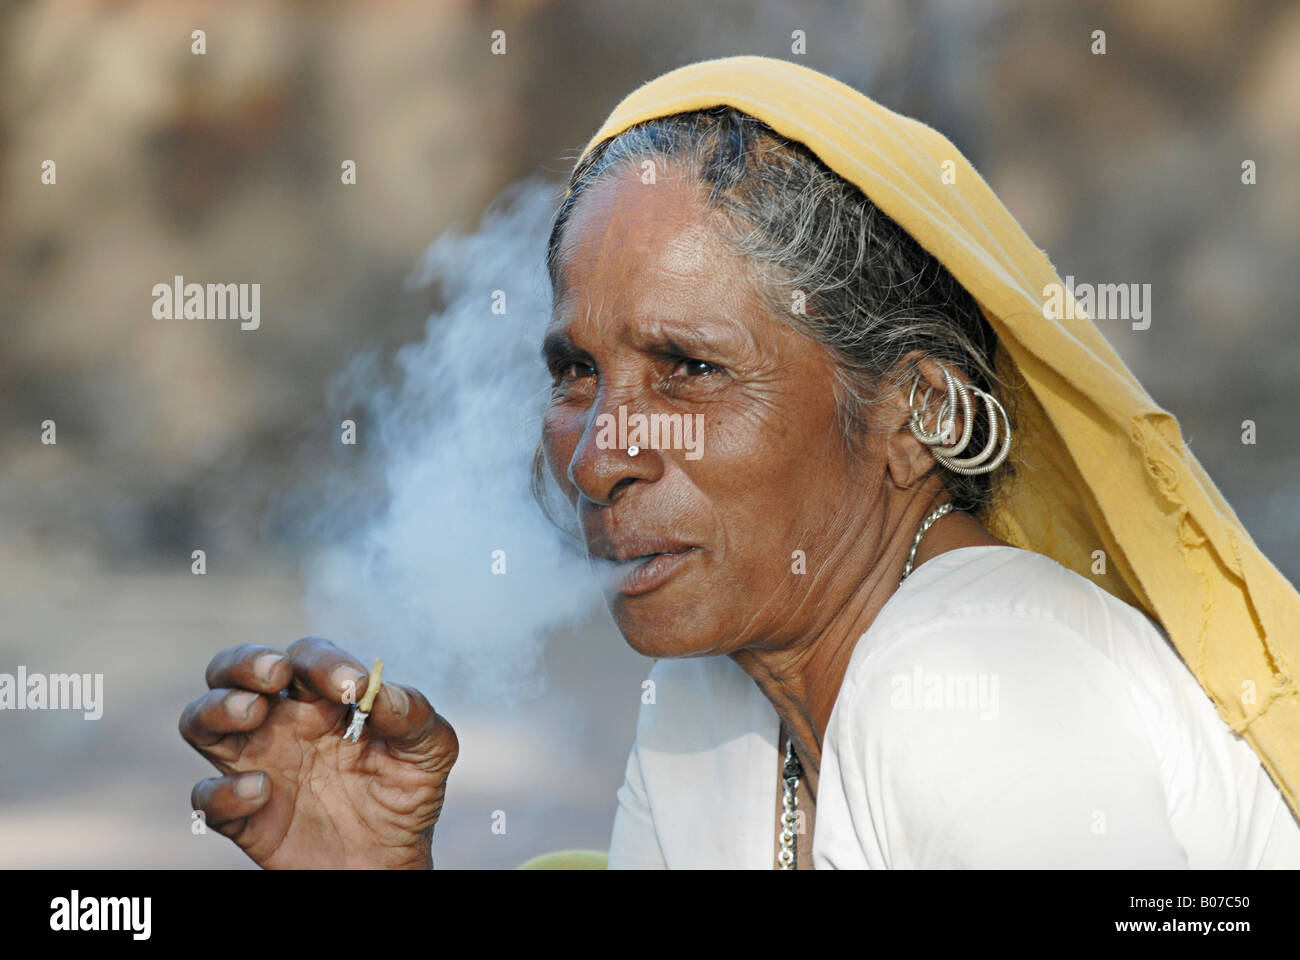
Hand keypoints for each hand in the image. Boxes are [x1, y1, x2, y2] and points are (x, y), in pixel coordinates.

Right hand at [180, 637, 457, 868]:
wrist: (392, 861)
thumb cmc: (407, 792)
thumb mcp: (431, 749)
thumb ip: (414, 713)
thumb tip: (381, 692)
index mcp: (322, 697)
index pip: (306, 656)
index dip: (323, 661)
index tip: (352, 686)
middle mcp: (280, 722)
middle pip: (232, 670)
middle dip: (245, 662)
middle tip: (275, 674)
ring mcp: (256, 764)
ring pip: (201, 721)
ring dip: (216, 708)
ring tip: (253, 712)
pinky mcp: (244, 815)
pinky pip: (207, 798)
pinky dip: (223, 791)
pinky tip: (262, 790)